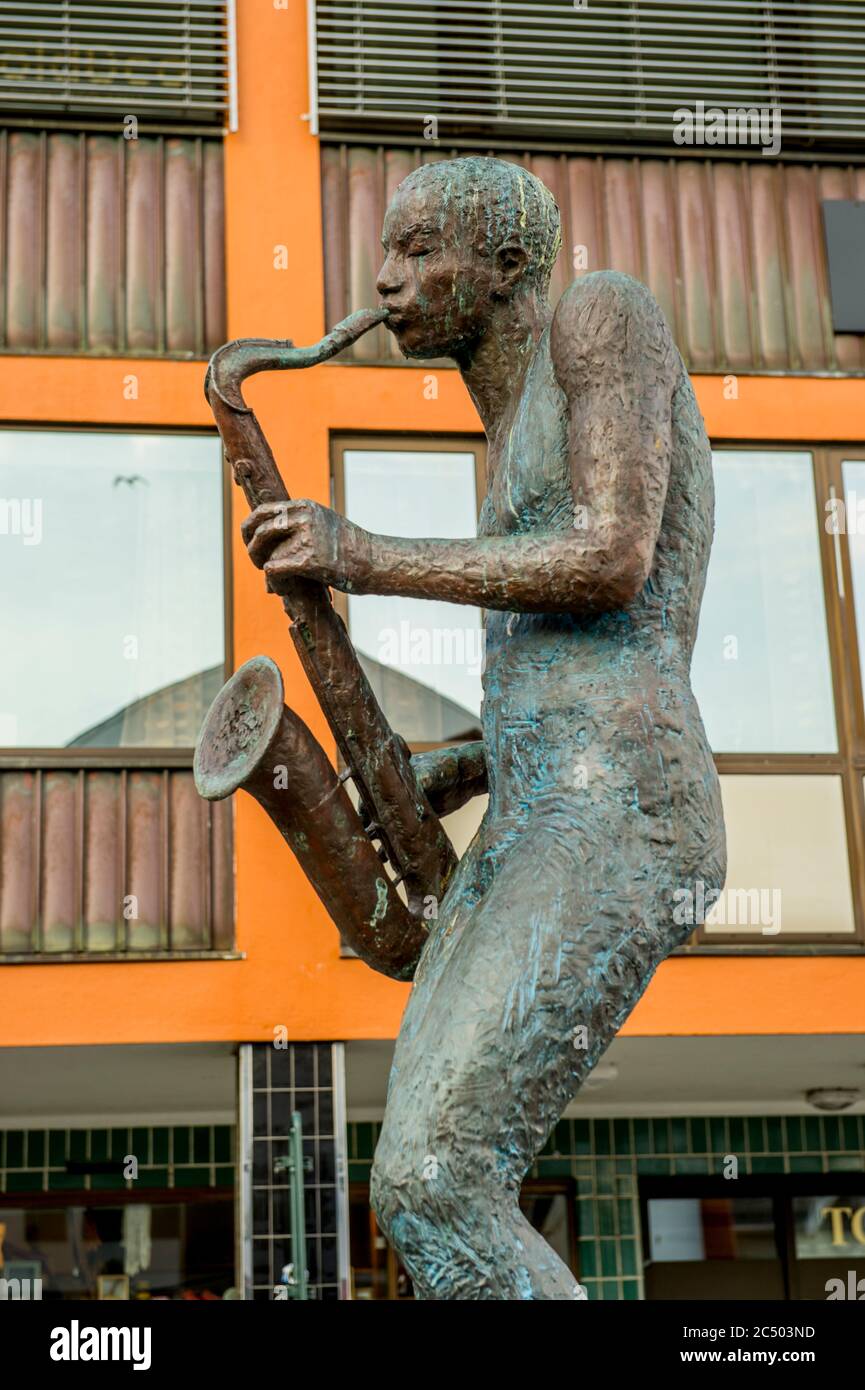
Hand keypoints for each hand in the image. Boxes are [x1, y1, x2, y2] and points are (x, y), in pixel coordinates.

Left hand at [241, 499, 371, 592]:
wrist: (374, 561)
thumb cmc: (349, 549)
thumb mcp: (323, 524)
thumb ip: (298, 525)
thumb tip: (267, 540)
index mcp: (305, 507)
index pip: (263, 511)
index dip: (249, 527)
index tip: (248, 541)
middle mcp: (303, 518)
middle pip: (260, 532)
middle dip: (254, 552)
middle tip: (261, 566)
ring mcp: (306, 538)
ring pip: (266, 555)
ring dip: (266, 571)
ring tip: (278, 583)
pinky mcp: (309, 560)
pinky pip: (274, 570)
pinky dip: (274, 582)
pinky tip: (284, 589)